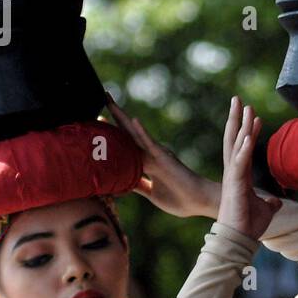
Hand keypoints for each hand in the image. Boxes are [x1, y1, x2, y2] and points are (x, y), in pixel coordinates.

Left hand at [102, 93, 220, 218]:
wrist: (199, 201)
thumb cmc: (179, 198)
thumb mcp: (151, 193)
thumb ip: (138, 185)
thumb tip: (120, 184)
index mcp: (145, 163)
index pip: (125, 144)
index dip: (112, 132)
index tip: (98, 120)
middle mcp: (149, 154)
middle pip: (127, 132)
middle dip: (115, 115)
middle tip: (102, 96)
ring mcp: (156, 154)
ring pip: (135, 132)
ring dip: (122, 117)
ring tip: (109, 100)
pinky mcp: (165, 158)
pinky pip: (151, 143)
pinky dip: (142, 132)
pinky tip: (133, 120)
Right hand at [217, 96, 280, 240]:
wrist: (239, 239)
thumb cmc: (248, 225)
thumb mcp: (265, 210)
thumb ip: (269, 203)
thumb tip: (276, 201)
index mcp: (240, 175)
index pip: (242, 145)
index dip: (247, 128)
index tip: (252, 112)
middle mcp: (234, 172)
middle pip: (234, 138)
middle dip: (237, 118)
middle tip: (238, 98)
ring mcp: (233, 176)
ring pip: (237, 145)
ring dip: (242, 126)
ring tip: (246, 107)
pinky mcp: (235, 184)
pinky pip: (240, 162)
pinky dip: (245, 147)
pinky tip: (249, 134)